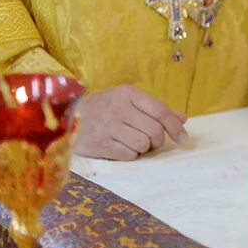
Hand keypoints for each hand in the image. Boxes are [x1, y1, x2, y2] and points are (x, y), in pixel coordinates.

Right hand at [73, 84, 187, 159]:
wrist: (65, 117)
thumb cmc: (103, 108)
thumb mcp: (128, 101)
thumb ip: (155, 110)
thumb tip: (182, 119)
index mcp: (127, 93)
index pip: (160, 111)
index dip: (174, 126)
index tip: (183, 138)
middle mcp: (118, 108)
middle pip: (154, 130)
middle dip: (158, 140)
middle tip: (153, 142)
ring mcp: (107, 126)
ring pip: (143, 144)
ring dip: (145, 148)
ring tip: (136, 144)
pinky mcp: (99, 144)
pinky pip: (129, 154)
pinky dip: (131, 154)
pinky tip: (123, 148)